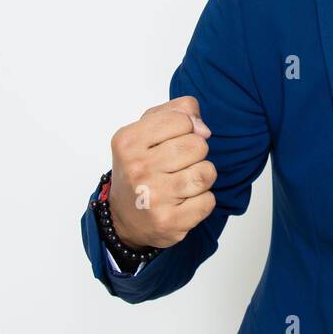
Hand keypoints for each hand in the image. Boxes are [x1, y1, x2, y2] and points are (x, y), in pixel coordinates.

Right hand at [107, 96, 216, 249]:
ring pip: (206, 173)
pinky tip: (183, 202)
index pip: (182, 119)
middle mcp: (137, 168)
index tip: (170, 142)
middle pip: (198, 145)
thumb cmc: (141, 167)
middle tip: (177, 165)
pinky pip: (208, 201)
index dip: (185, 129)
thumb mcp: (148, 129)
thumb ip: (178, 111)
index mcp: (128, 141)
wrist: (123, 218)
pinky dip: (202, 200)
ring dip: (201, 176)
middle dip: (195, 153)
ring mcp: (152, 197)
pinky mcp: (168, 222)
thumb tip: (204, 129)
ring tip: (182, 182)